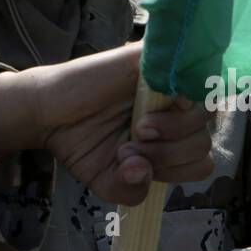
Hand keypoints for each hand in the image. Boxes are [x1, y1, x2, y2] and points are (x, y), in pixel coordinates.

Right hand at [0, 43, 213, 205]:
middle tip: (131, 145)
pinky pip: (191, 70)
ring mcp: (166, 84)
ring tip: (139, 127)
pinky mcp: (154, 60)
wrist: (47, 112)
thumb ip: (132, 190)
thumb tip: (142, 169)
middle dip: (169, 154)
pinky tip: (148, 108)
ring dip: (172, 130)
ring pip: (203, 111)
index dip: (177, 169)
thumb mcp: (109, 183)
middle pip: (203, 140)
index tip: (140, 165)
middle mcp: (171, 113)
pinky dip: (177, 94)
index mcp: (167, 142)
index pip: (200, 160)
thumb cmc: (79, 143)